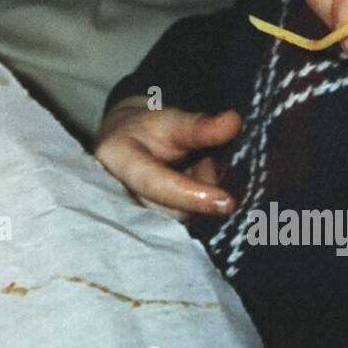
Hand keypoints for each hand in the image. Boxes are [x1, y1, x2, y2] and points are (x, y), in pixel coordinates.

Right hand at [93, 97, 241, 221]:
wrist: (126, 142)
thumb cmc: (145, 129)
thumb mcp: (170, 119)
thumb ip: (198, 126)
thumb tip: (233, 122)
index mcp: (116, 158)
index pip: (155, 184)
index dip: (191, 195)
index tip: (226, 202)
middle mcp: (114, 193)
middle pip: (172, 211)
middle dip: (201, 187)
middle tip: (203, 159)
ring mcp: (127, 215)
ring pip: (181, 219)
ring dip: (198, 196)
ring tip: (191, 168)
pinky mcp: (143, 228)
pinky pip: (181, 224)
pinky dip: (194, 206)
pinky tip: (187, 187)